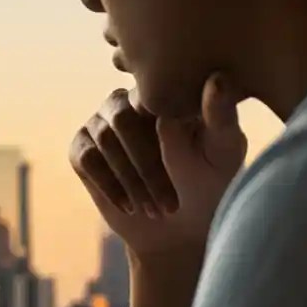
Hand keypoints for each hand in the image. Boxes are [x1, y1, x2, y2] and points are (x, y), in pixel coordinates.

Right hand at [70, 75, 247, 306]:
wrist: (178, 226)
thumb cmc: (210, 183)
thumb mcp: (224, 152)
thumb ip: (221, 116)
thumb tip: (216, 79)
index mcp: (163, 91)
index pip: (153, 96)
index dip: (166, 135)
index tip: (188, 171)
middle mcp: (128, 101)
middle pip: (122, 119)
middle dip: (146, 166)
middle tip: (170, 204)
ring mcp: (101, 123)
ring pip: (104, 141)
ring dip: (131, 181)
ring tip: (155, 209)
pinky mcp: (82, 150)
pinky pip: (86, 159)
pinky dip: (110, 186)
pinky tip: (130, 206)